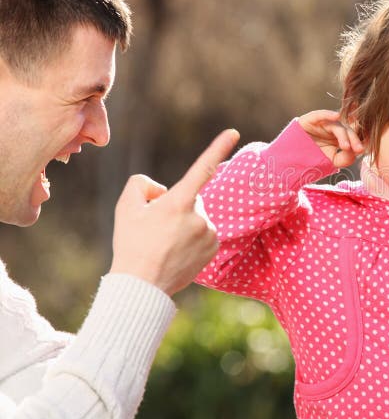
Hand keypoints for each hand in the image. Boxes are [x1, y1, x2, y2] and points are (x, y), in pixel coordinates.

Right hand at [109, 129, 239, 295]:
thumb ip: (142, 184)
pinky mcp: (214, 247)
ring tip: (164, 243)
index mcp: (179, 202)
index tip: (233, 132)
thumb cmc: (131, 244)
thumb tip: (163, 190)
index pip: (202, 168)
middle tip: (155, 228)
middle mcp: (200, 216)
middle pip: (190, 197)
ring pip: (197, 216)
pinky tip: (176, 251)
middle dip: (176, 205)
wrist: (142, 286)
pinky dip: (192, 237)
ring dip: (184, 222)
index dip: (218, 147)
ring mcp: (209, 233)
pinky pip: (204, 232)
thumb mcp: (125, 207)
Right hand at [298, 109, 363, 167]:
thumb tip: (356, 152)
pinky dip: (328, 114)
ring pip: (337, 125)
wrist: (291, 160)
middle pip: (348, 130)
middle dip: (354, 139)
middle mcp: (333, 128)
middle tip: (359, 149)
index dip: (360, 140)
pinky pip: (321, 114)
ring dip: (343, 135)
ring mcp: (323, 123)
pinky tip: (336, 116)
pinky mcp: (311, 119)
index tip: (364, 150)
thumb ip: (346, 158)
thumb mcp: (332, 162)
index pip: (353, 135)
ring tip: (346, 146)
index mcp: (340, 136)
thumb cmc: (313, 159)